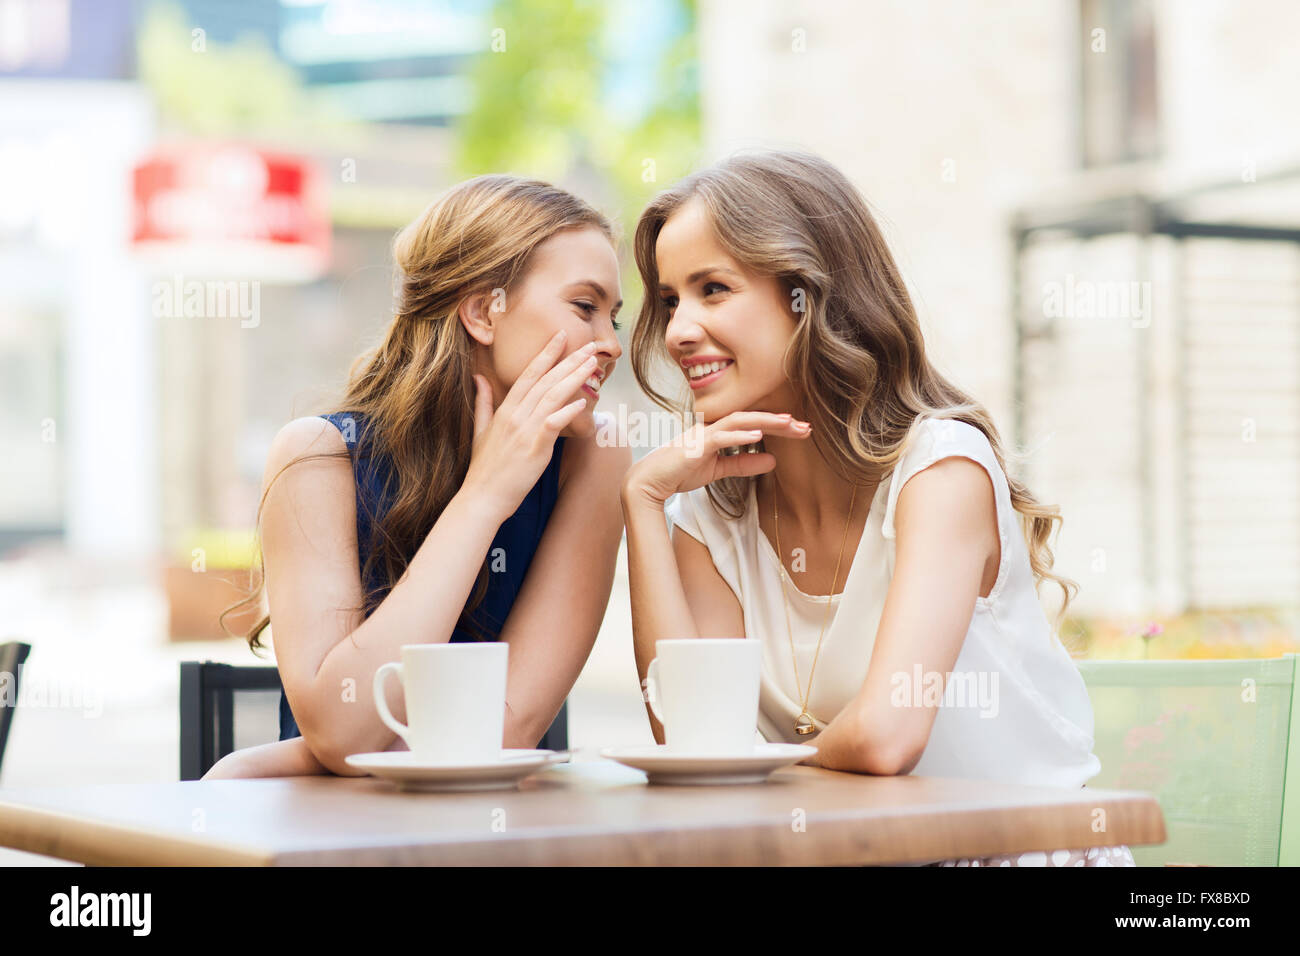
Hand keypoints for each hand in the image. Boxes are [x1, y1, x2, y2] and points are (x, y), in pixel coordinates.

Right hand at [462, 330, 597, 518]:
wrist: (482, 497)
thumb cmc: (484, 468)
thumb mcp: (480, 430)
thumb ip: (483, 401)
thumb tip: (479, 377)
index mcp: (505, 409)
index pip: (529, 374)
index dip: (546, 353)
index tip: (561, 336)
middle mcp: (516, 415)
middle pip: (546, 380)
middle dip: (569, 359)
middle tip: (590, 344)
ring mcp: (525, 430)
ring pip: (552, 396)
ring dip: (574, 378)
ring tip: (593, 364)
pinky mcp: (534, 448)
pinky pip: (553, 424)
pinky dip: (567, 412)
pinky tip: (582, 402)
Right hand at [622, 411, 810, 506]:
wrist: (650, 481)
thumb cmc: (680, 472)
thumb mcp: (719, 470)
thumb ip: (744, 464)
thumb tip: (773, 461)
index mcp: (719, 431)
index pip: (754, 424)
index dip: (778, 426)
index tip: (801, 431)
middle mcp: (714, 427)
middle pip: (752, 418)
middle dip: (780, 422)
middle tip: (805, 427)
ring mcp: (704, 434)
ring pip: (740, 421)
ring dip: (765, 422)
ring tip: (789, 424)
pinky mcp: (696, 445)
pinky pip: (720, 437)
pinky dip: (740, 435)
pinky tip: (758, 436)